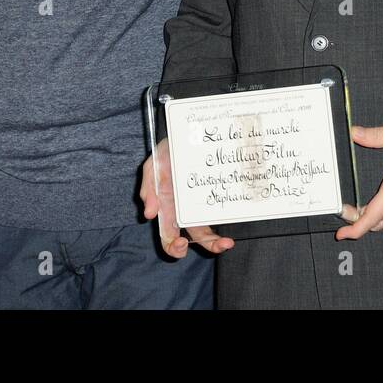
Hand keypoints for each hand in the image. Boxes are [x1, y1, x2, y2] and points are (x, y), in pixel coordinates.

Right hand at [141, 138, 234, 258]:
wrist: (183, 136)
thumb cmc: (166, 153)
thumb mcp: (153, 166)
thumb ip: (149, 188)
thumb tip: (149, 214)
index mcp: (166, 208)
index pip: (167, 236)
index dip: (173, 246)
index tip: (181, 242)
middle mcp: (182, 211)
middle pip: (193, 238)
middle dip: (206, 246)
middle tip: (219, 245)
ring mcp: (198, 205)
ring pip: (207, 232)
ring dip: (217, 242)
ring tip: (228, 242)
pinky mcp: (211, 197)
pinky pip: (217, 214)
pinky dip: (225, 223)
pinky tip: (233, 223)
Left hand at [336, 121, 382, 239]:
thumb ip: (376, 135)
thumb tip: (354, 133)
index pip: (372, 216)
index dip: (355, 228)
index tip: (342, 234)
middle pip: (376, 222)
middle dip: (357, 220)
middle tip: (344, 210)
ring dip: (371, 219)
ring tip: (356, 209)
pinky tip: (377, 205)